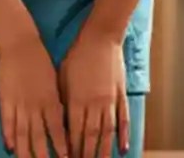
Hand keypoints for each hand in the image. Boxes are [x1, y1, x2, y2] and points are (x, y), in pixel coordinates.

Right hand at [0, 40, 69, 157]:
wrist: (21, 45)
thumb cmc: (41, 62)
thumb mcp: (56, 82)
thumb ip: (57, 103)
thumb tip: (61, 121)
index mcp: (52, 101)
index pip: (57, 130)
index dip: (61, 147)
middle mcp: (36, 107)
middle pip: (39, 138)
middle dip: (43, 156)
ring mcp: (19, 105)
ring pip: (23, 135)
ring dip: (25, 152)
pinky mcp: (5, 100)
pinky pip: (7, 122)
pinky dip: (8, 135)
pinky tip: (9, 147)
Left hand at [59, 29, 129, 157]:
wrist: (100, 38)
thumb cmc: (77, 55)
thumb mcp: (62, 78)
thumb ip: (63, 101)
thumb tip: (60, 122)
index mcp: (76, 100)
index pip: (73, 132)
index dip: (71, 150)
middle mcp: (94, 104)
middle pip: (90, 137)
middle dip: (87, 155)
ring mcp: (110, 101)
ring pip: (107, 132)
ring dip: (104, 151)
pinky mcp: (120, 95)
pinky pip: (123, 119)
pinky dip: (123, 136)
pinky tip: (123, 149)